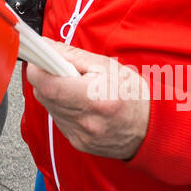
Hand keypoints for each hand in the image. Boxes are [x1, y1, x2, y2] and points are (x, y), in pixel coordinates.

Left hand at [25, 40, 150, 160]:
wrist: (152, 129)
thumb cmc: (133, 95)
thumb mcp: (107, 66)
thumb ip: (72, 56)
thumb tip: (45, 46)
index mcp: (93, 99)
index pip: (46, 84)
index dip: (38, 68)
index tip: (40, 58)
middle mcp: (85, 121)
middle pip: (43, 94)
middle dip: (46, 78)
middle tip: (61, 69)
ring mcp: (80, 135)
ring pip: (48, 107)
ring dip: (54, 93)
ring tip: (75, 87)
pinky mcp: (77, 143)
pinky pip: (58, 119)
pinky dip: (63, 107)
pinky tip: (79, 103)